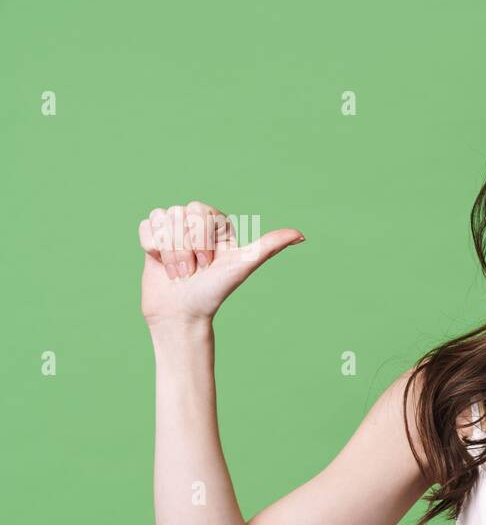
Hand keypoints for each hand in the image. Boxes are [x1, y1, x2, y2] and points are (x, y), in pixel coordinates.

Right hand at [138, 201, 304, 328]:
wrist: (182, 314)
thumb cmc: (214, 291)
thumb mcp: (243, 266)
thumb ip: (269, 246)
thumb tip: (301, 235)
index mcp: (219, 225)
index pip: (198, 210)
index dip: (199, 239)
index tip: (209, 263)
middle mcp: (198, 224)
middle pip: (178, 212)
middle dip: (184, 247)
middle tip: (194, 270)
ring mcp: (175, 231)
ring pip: (161, 217)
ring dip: (168, 250)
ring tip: (180, 271)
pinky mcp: (155, 240)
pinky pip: (146, 226)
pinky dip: (152, 248)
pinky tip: (162, 264)